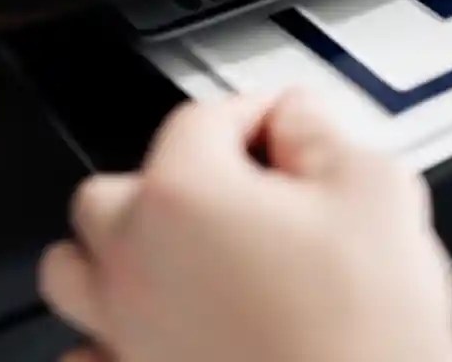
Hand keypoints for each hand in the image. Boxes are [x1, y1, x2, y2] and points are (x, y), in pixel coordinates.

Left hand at [39, 93, 451, 361]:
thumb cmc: (367, 322)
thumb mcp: (375, 189)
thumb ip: (323, 137)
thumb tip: (298, 121)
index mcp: (187, 196)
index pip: (202, 119)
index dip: (253, 113)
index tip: (283, 122)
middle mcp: (135, 262)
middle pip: (114, 191)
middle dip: (174, 176)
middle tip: (237, 184)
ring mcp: (124, 333)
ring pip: (76, 271)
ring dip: (121, 249)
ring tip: (182, 250)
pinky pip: (90, 350)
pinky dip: (115, 332)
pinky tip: (167, 328)